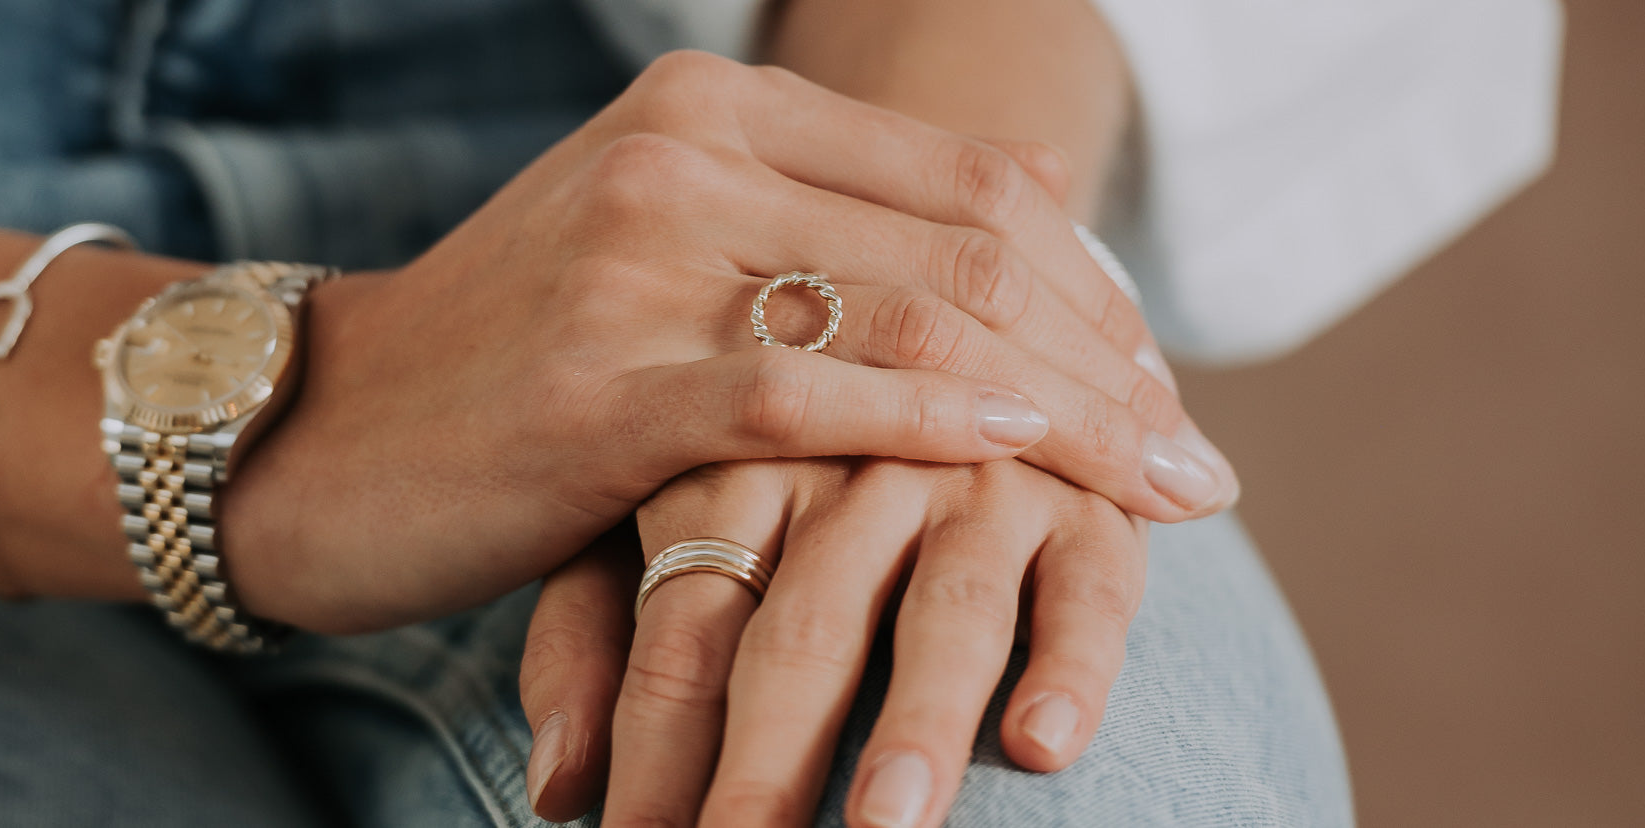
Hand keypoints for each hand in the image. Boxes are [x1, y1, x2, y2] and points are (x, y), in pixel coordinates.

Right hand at [225, 51, 1225, 633]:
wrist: (316, 433)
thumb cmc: (511, 361)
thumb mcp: (666, 254)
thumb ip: (822, 229)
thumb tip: (1024, 230)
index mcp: (713, 110)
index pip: (965, 180)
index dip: (1094, 285)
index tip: (1158, 384)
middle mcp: (688, 156)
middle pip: (973, 245)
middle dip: (1112, 361)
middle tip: (1193, 459)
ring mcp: (643, 260)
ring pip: (920, 319)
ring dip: (1069, 417)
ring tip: (1161, 493)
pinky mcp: (604, 382)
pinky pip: (811, 400)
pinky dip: (940, 436)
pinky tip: (1027, 476)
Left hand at [521, 458, 1143, 824]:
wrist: (945, 303)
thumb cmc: (773, 451)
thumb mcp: (660, 516)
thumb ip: (598, 639)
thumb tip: (552, 785)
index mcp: (732, 465)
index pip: (686, 630)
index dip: (657, 751)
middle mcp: (854, 468)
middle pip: (804, 630)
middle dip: (769, 760)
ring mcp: (976, 478)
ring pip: (947, 605)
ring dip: (917, 720)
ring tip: (883, 826)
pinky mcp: (1088, 498)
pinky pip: (1092, 587)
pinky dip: (1071, 664)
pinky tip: (1040, 745)